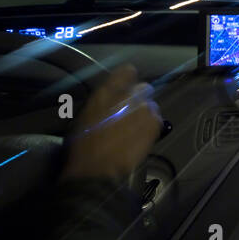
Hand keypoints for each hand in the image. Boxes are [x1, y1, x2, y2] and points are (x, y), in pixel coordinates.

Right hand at [61, 64, 162, 182]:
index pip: (127, 71)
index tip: (125, 88)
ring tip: (135, 127)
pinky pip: (156, 119)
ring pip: (151, 105)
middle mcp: (129, 96)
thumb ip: (102, 101)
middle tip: (130, 112)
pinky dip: (151, 125)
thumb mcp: (85, 115)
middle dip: (138, 98)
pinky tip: (141, 135)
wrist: (96, 168)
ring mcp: (144, 110)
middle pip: (143, 88)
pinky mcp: (155, 125)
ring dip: (144, 113)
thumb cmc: (82, 143)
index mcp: (107, 91)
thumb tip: (111, 99)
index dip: (127, 79)